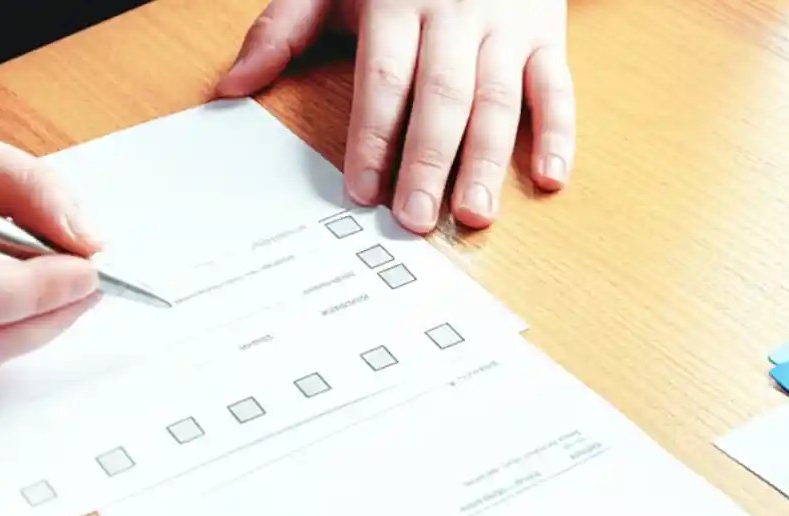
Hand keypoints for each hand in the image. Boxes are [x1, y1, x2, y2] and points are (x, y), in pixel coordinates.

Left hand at [216, 0, 574, 233]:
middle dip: (427, 161)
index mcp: (396, 0)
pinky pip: (557, 87)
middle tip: (414, 220)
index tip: (361, 190)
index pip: (385, 78)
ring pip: (498, 99)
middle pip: (441, 96)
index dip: (373, 136)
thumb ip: (280, 31)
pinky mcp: (546, 34)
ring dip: (488, 161)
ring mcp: (505, 25)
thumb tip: (228, 87)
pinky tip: (549, 178)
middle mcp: (455, 12)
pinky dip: (559, 133)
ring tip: (474, 214)